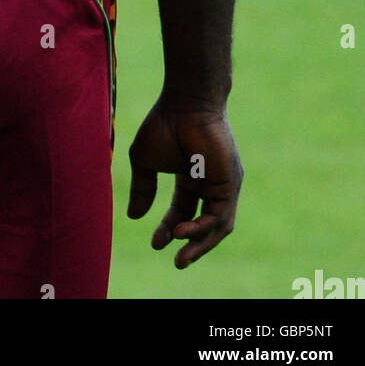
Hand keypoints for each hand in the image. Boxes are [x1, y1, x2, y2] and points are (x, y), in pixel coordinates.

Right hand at [127, 99, 242, 267]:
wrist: (185, 102)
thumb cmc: (164, 124)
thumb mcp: (145, 161)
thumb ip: (142, 188)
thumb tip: (134, 217)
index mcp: (190, 176)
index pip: (181, 210)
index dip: (167, 228)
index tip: (154, 242)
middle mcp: (209, 183)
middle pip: (201, 223)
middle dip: (188, 244)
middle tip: (175, 263)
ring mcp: (222, 184)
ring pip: (216, 226)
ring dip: (198, 244)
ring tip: (179, 256)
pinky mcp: (230, 183)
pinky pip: (220, 216)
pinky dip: (202, 228)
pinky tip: (182, 231)